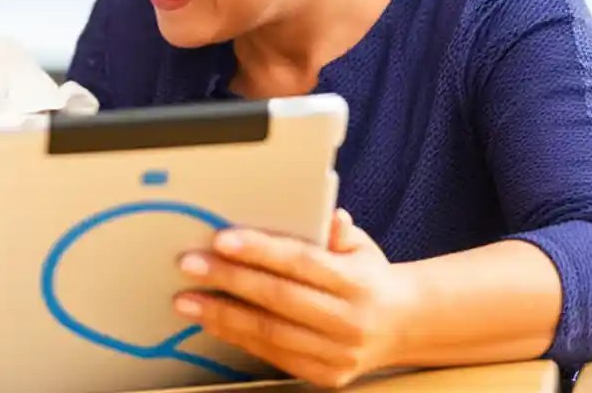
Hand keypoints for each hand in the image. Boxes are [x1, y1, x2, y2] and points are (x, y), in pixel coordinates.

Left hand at [173, 210, 419, 388]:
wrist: (404, 326)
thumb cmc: (368, 276)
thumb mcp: (361, 247)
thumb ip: (339, 231)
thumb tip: (328, 216)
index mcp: (358, 282)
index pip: (301, 262)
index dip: (259, 251)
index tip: (221, 240)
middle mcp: (349, 321)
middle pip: (278, 297)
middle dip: (228, 279)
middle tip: (189, 264)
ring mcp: (337, 353)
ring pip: (270, 332)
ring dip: (222, 315)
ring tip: (187, 300)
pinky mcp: (325, 375)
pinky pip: (272, 354)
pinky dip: (238, 337)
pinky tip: (211, 321)